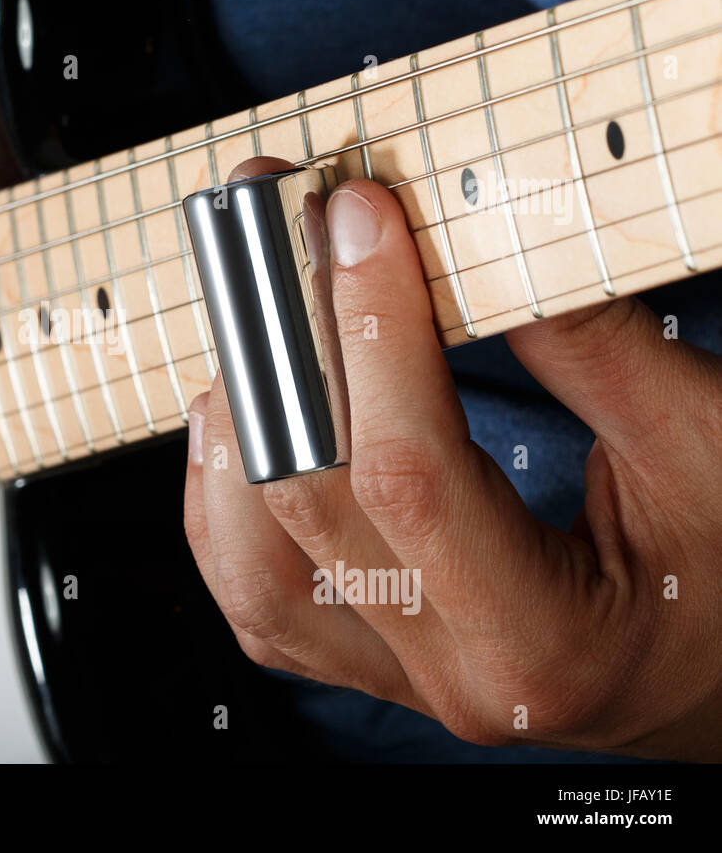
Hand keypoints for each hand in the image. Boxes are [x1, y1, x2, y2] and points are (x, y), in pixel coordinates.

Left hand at [184, 158, 721, 759]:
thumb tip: (482, 235)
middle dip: (283, 349)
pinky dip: (224, 503)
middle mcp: (453, 676)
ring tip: (251, 321)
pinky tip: (232, 422)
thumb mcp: (702, 450)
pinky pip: (259, 596)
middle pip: (312, 502)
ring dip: (237, 430)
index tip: (355, 218)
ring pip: (255, 562)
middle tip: (274, 235)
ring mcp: (399, 678)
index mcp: (543, 640)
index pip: (410, 469)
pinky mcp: (373, 664)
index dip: (371, 330)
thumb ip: (593, 351)